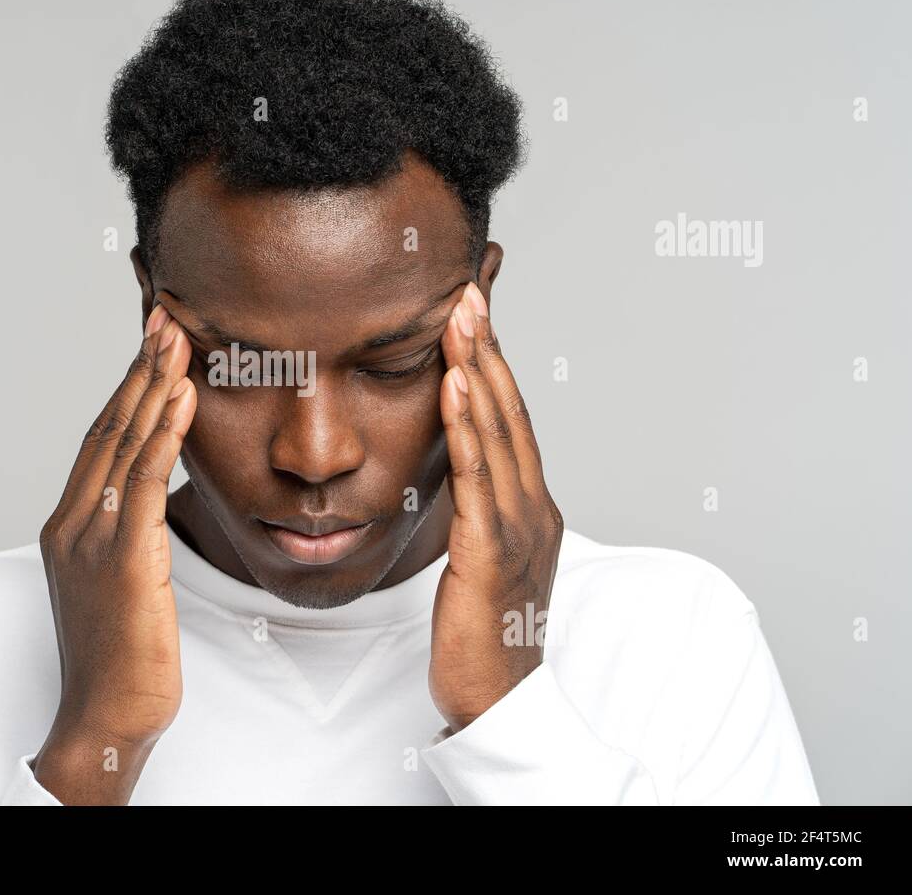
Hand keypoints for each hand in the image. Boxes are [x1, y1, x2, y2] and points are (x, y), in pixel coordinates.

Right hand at [32, 304, 196, 802]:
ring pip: (122, 442)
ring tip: (174, 335)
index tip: (149, 345)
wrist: (102, 719)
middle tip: (162, 317)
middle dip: (138, 368)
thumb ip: (127, 535)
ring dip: (151, 382)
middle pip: (107, 427)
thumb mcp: (118, 584)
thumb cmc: (119, 659)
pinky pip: (143, 480)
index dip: (125, 388)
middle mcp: (71, 523)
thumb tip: (153, 499)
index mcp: (67, 526)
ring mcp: (91, 539)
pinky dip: (162, 431)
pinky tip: (182, 394)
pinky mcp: (120, 559)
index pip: (99, 440)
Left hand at [429, 282, 564, 732]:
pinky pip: (478, 477)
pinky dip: (467, 426)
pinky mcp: (492, 551)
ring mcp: (518, 527)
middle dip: (490, 349)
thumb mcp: (485, 555)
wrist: (501, 698)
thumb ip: (477, 508)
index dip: (494, 364)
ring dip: (480, 369)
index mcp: (532, 505)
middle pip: (511, 412)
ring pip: (499, 433)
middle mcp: (534, 506)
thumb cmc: (485, 630)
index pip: (512, 420)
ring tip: (463, 317)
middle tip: (470, 290)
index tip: (473, 314)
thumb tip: (454, 471)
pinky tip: (455, 385)